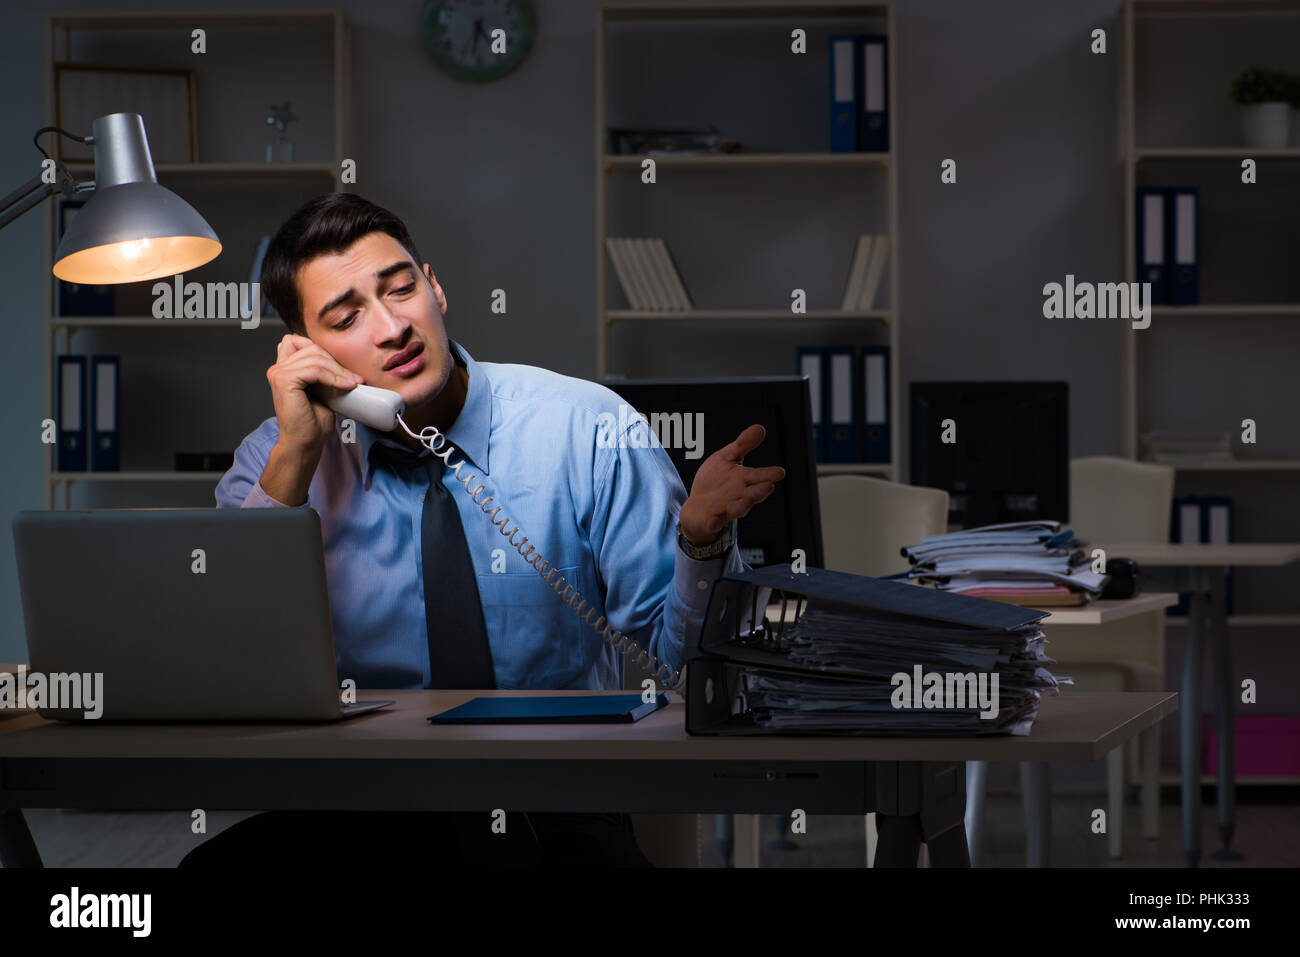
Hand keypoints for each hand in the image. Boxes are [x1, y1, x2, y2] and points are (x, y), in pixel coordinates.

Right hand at [266, 334, 362, 453]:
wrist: (305, 442)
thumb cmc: (313, 421)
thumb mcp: (321, 389)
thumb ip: (322, 372)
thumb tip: (341, 359)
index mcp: (284, 368)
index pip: (300, 341)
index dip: (322, 350)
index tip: (342, 369)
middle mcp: (278, 368)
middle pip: (312, 349)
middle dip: (336, 363)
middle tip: (353, 378)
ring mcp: (279, 373)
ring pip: (316, 358)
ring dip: (338, 371)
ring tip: (352, 384)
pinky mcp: (284, 380)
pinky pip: (315, 370)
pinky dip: (333, 377)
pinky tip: (344, 386)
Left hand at [678, 424, 785, 545]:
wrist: (697, 508)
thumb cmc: (715, 482)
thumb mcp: (726, 458)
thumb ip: (742, 445)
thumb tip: (760, 428)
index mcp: (744, 481)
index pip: (759, 476)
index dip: (768, 474)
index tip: (780, 472)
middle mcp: (738, 496)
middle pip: (752, 494)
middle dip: (759, 491)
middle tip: (768, 486)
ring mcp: (725, 509)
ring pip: (737, 509)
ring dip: (743, 506)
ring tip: (747, 500)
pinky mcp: (711, 520)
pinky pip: (713, 523)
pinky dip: (714, 523)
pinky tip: (713, 521)